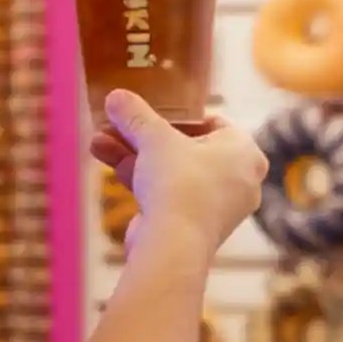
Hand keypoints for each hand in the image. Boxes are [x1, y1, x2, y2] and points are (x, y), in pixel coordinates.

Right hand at [90, 90, 268, 261]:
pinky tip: (105, 161)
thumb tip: (115, 95)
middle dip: (144, 137)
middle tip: (118, 124)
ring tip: (98, 140)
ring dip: (133, 155)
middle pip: (185, 148)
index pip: (214, 124)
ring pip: (171, 172)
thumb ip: (135, 114)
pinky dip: (140, 180)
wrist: (173, 246)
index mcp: (244, 152)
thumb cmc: (179, 181)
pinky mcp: (193, 228)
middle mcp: (238, 180)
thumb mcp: (155, 138)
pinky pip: (167, 195)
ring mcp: (216, 207)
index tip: (152, 112)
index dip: (180, 116)